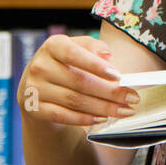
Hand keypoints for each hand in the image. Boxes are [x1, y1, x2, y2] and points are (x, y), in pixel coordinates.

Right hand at [17, 34, 141, 126]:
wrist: (38, 85)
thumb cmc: (66, 63)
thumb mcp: (79, 47)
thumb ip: (94, 47)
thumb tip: (107, 58)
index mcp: (53, 46)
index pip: (74, 55)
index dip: (96, 65)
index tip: (118, 76)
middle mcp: (40, 66)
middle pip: (79, 82)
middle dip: (110, 92)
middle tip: (131, 98)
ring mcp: (34, 89)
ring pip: (75, 101)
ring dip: (103, 108)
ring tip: (123, 110)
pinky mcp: (35, 109)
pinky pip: (63, 116)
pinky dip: (85, 118)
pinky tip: (101, 118)